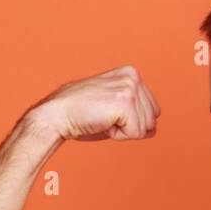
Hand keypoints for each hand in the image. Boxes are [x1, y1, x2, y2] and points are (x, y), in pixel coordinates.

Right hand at [27, 65, 160, 142]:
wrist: (57, 115)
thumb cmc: (82, 115)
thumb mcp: (114, 108)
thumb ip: (135, 112)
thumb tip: (153, 129)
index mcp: (131, 74)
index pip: (153, 111)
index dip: (131, 122)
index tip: (108, 113)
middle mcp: (133, 76)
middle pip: (152, 120)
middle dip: (130, 127)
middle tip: (104, 117)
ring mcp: (130, 87)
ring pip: (145, 128)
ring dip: (123, 131)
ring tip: (102, 118)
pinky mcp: (125, 101)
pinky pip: (135, 134)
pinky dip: (118, 135)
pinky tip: (102, 122)